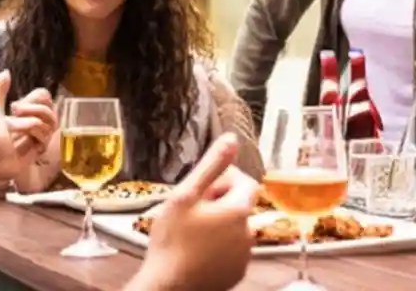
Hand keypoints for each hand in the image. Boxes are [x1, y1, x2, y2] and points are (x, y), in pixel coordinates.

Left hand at [0, 71, 56, 181]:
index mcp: (23, 114)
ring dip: (34, 121)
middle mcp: (31, 126)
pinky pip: (47, 138)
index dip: (37, 98)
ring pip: (52, 122)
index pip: (45, 100)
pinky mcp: (37, 152)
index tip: (16, 105)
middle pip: (52, 109)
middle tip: (16, 112)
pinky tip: (24, 138)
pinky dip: (36, 133)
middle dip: (37, 108)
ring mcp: (35, 139)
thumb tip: (6, 71)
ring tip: (17, 127)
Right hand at [133, 134, 257, 290]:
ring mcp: (243, 255)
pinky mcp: (236, 272)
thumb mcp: (185, 195)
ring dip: (218, 225)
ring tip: (191, 233)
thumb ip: (212, 165)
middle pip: (239, 204)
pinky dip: (218, 246)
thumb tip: (231, 139)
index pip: (245, 181)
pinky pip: (231, 250)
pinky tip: (196, 250)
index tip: (202, 191)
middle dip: (219, 202)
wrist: (167, 287)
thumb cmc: (172, 241)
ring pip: (234, 228)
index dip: (223, 181)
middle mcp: (248, 232)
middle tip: (191, 212)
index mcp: (239, 210)